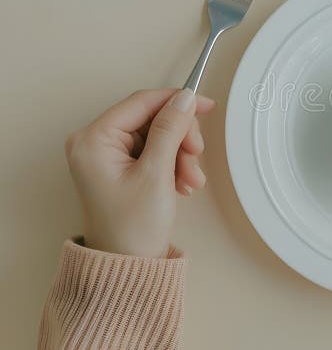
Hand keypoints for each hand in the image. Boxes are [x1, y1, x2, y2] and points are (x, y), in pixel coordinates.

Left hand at [64, 88, 214, 256]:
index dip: (176, 101)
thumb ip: (171, 129)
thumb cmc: (132, 229)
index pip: (141, 102)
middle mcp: (94, 143)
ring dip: (179, 153)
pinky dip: (172, 162)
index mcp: (93, 140)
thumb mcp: (156, 173)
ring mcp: (105, 155)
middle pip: (151, 118)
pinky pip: (152, 150)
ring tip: (188, 179)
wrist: (128, 266)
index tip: (203, 105)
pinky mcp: (118, 167)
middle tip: (193, 157)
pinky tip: (180, 182)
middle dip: (179, 137)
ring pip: (156, 135)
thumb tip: (184, 99)